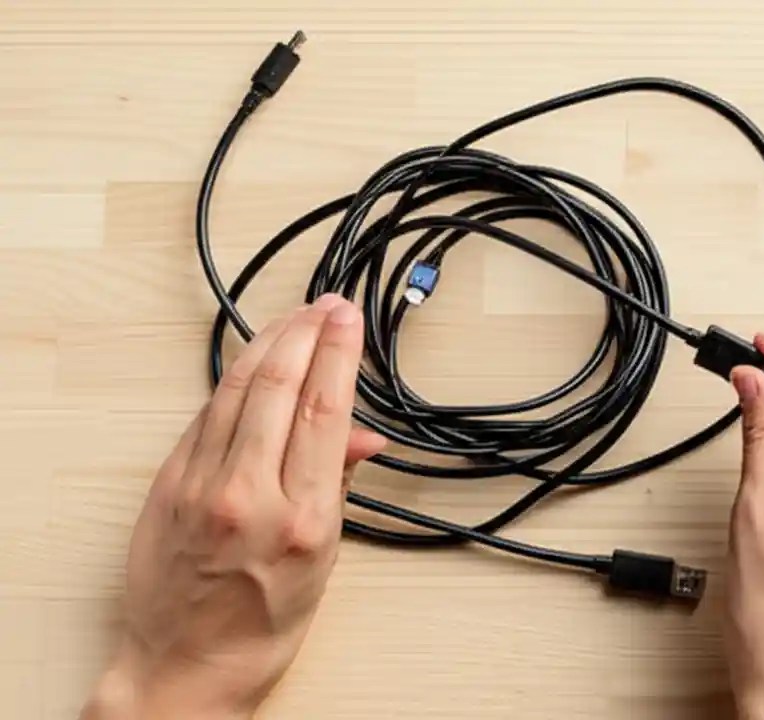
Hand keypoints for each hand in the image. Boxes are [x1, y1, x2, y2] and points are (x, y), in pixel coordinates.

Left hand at [82, 295, 385, 719]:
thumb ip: (338, 487)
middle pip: (280, 386)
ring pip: (237, 390)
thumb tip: (359, 436)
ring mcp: (200, 486)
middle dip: (306, 333)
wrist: (184, 665)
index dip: (339, 353)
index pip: (325, 411)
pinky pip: (205, 415)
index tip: (348, 320)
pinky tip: (253, 361)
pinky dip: (235, 381)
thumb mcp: (325, 563)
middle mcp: (248, 495)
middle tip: (326, 306)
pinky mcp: (167, 484)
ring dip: (269, 344)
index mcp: (301, 519)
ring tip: (293, 318)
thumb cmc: (262, 626)